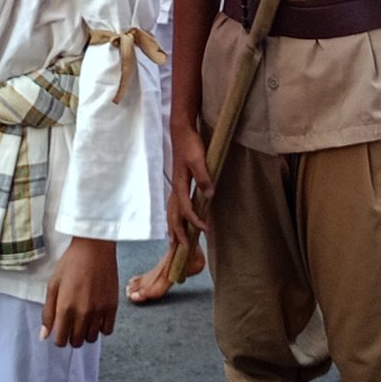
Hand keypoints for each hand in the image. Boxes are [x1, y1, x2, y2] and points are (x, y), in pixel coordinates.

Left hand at [40, 238, 120, 347]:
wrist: (94, 249)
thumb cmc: (70, 264)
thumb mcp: (53, 285)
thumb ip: (48, 312)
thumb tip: (44, 336)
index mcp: (65, 308)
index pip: (61, 340)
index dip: (59, 338)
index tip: (60, 330)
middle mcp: (83, 313)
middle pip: (77, 342)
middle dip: (71, 337)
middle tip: (71, 324)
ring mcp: (99, 311)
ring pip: (91, 339)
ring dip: (85, 333)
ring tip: (83, 319)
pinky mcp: (112, 307)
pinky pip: (107, 331)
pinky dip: (100, 328)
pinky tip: (96, 317)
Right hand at [166, 119, 214, 246]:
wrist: (181, 132)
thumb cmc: (190, 145)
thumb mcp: (199, 159)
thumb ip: (204, 177)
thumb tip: (209, 196)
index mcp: (180, 185)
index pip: (186, 209)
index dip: (195, 221)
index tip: (205, 230)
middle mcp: (175, 188)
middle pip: (174, 215)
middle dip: (178, 233)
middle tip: (183, 249)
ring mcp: (175, 186)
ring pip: (171, 212)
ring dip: (172, 228)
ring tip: (173, 242)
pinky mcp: (177, 183)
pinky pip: (173, 206)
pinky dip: (173, 217)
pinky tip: (176, 221)